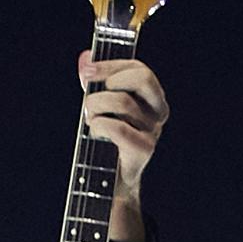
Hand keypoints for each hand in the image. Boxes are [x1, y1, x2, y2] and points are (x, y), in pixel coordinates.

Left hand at [78, 53, 168, 241]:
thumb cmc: (106, 141)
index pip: (140, 69)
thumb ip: (96, 81)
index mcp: (152, 99)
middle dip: (109, 78)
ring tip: (90, 119)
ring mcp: (153, 132)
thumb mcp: (101, 106)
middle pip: (142, 78)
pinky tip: (95, 132)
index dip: (112, 65)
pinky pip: (118, 128)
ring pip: (123, 102)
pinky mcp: (143, 150)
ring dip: (96, 107)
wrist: (109, 183)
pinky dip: (100, 126)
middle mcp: (158, 113)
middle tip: (90, 93)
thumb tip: (85, 58)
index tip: (87, 70)